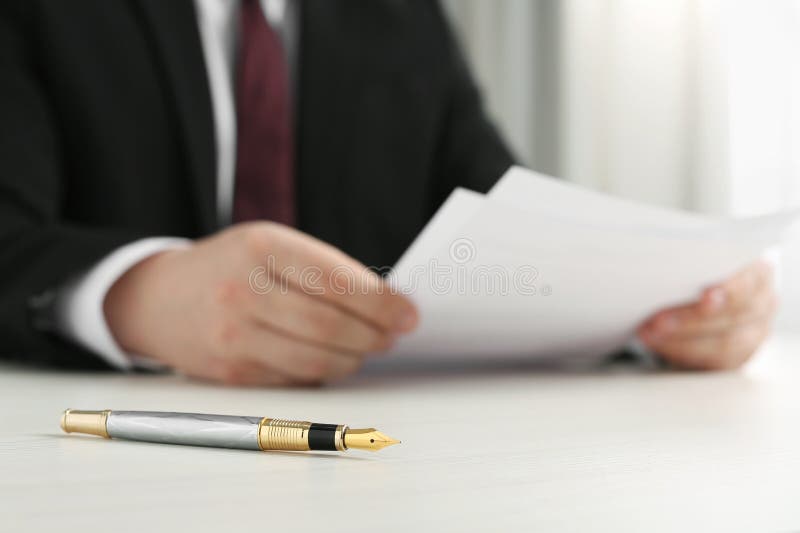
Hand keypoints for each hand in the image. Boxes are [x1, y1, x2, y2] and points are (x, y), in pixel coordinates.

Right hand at [104, 223, 417, 385]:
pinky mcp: (231, 371)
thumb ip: (322, 268)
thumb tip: (384, 303)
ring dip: (354, 358)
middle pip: (330, 325)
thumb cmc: (228, 266)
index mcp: (261, 247)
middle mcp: (243, 290)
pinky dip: (324, 372)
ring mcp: (234, 335)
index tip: (409, 313)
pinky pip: (295, 378)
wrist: (157, 298)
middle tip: (394, 335)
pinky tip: (334, 359)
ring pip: (316, 360)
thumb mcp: (269, 244)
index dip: (381, 303)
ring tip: (368, 347)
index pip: (336, 280)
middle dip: (375, 335)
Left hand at [637, 261, 776, 369]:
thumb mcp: (697, 265)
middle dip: (692, 320)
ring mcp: (754, 334)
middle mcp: (763, 305)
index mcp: (758, 274)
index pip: (750, 282)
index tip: (706, 295)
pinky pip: (712, 362)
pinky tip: (657, 343)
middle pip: (735, 317)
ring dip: (680, 340)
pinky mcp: (737, 358)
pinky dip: (680, 352)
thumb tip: (658, 269)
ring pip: (724, 344)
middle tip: (657, 320)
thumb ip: (690, 267)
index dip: (730, 290)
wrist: (701, 298)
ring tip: (649, 333)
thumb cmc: (696, 274)